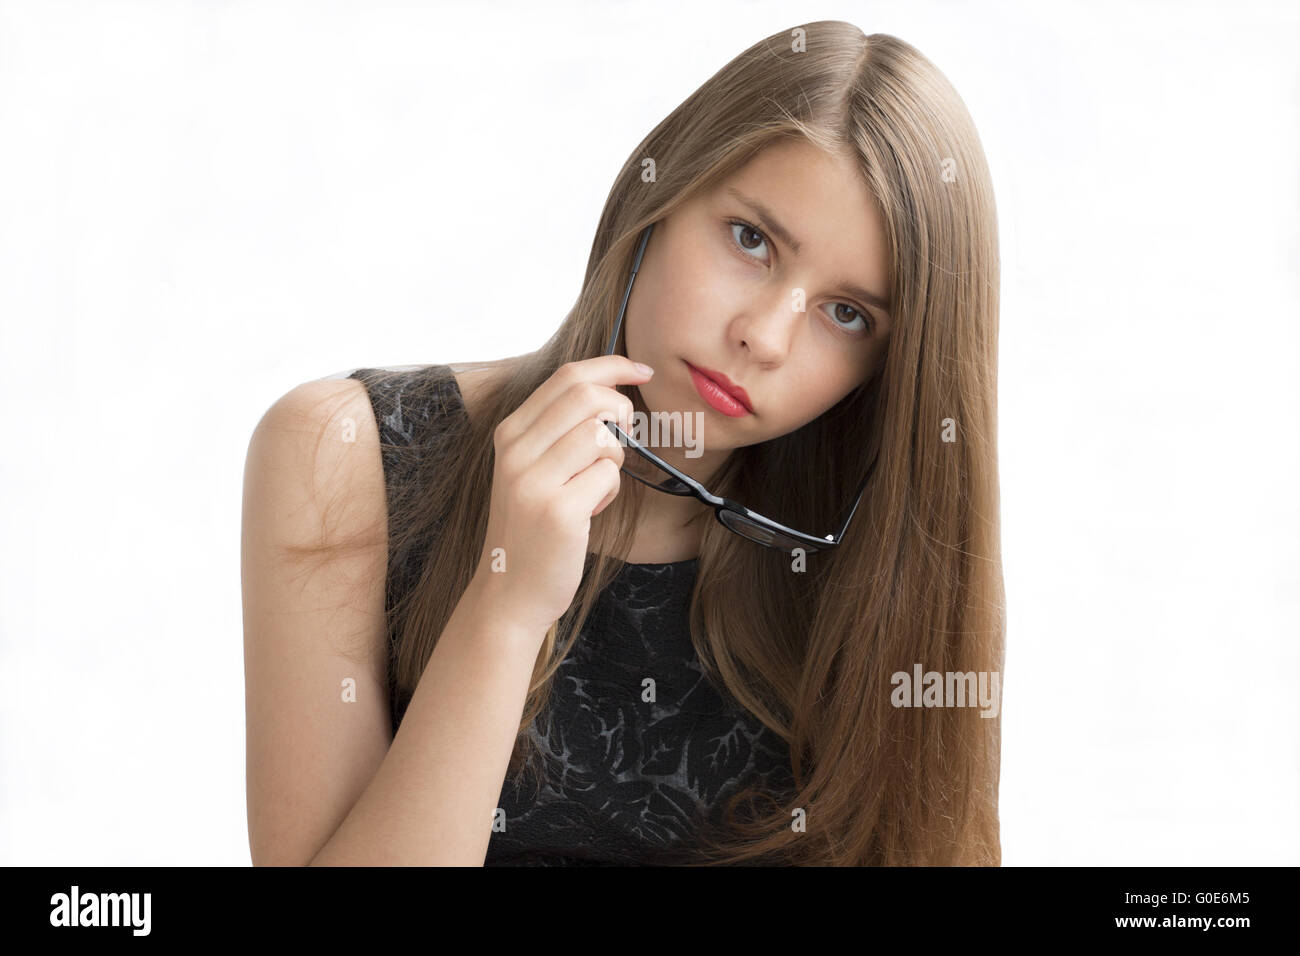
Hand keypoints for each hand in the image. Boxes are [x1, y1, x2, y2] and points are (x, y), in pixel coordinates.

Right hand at [470, 355, 651, 638]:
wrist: (509, 590)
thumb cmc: (532, 528)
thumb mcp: (530, 469)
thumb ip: (557, 430)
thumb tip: (611, 391)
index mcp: (510, 434)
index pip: (567, 377)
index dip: (612, 366)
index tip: (641, 372)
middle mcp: (516, 452)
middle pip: (587, 396)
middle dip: (621, 409)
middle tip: (624, 435)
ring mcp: (535, 481)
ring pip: (602, 436)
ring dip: (615, 459)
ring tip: (594, 486)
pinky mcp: (559, 511)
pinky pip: (608, 476)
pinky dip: (610, 491)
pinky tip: (590, 511)